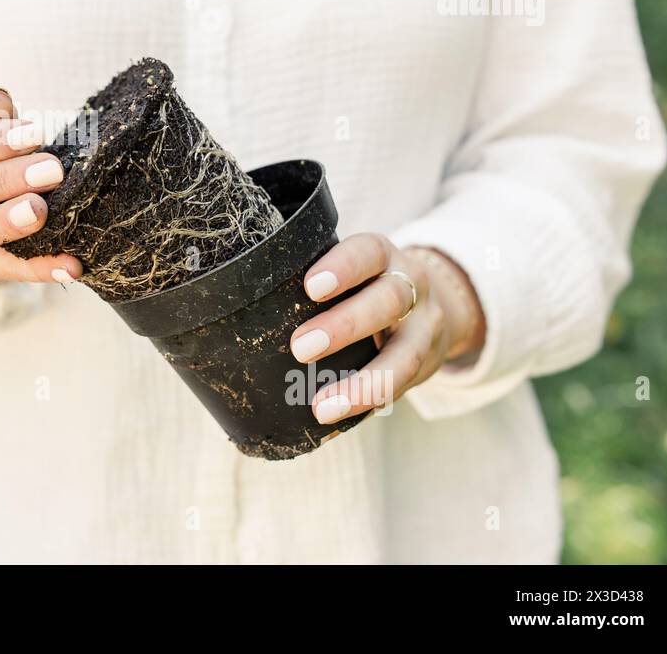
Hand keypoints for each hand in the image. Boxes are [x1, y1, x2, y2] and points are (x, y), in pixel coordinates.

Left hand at [288, 233, 486, 424]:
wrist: (434, 307)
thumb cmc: (365, 287)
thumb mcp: (352, 271)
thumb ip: (312, 283)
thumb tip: (232, 301)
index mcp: (382, 256)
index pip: (368, 252)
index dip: (343, 267)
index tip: (310, 287)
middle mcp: (410, 285)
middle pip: (389, 299)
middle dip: (346, 324)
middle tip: (300, 347)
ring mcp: (424, 325)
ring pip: (405, 351)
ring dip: (364, 381)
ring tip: (322, 405)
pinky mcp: (426, 362)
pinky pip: (403, 385)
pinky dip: (370, 401)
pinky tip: (339, 414)